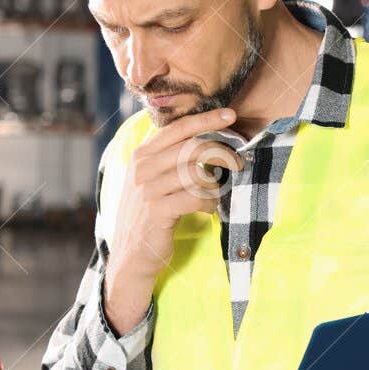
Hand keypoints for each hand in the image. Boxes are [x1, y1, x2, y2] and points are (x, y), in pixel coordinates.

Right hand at [103, 108, 242, 333]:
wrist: (131, 254)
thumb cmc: (147, 214)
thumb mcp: (149, 180)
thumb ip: (167, 158)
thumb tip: (203, 136)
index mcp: (142, 155)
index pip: (178, 128)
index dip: (206, 119)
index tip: (229, 116)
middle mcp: (142, 168)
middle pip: (192, 147)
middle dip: (221, 152)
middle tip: (237, 163)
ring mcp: (148, 190)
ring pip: (197, 172)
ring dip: (214, 184)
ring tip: (215, 196)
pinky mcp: (158, 212)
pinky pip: (196, 197)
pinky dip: (209, 203)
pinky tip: (208, 209)